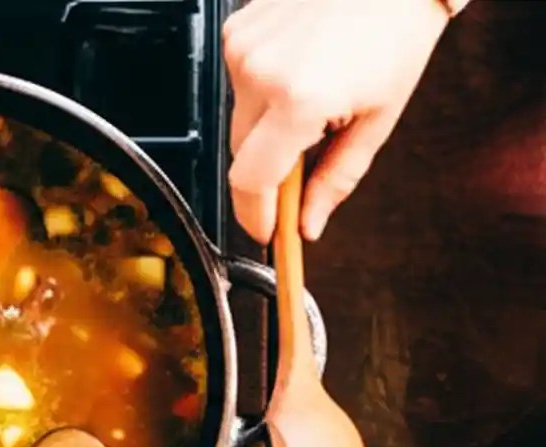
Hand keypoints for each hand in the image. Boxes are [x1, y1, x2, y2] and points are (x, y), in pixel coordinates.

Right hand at [222, 0, 451, 242]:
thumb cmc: (394, 33)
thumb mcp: (378, 119)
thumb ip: (337, 179)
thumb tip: (309, 224)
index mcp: (300, 100)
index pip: (251, 181)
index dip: (256, 214)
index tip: (266, 230)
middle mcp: (260, 74)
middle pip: (241, 154)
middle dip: (269, 168)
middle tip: (306, 158)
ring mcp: (242, 50)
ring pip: (239, 119)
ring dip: (266, 124)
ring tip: (311, 94)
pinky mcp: (234, 33)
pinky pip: (238, 84)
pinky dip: (263, 89)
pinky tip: (297, 68)